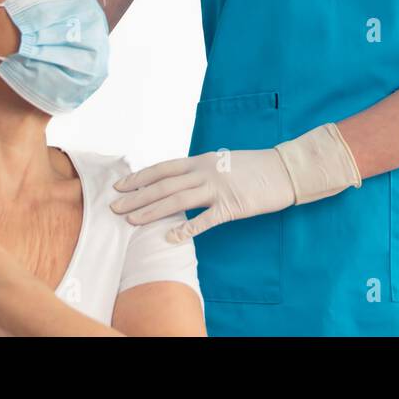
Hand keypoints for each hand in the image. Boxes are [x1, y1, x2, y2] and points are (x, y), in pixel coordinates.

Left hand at [109, 147, 296, 243]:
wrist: (284, 169)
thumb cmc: (254, 167)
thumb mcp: (223, 162)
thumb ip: (202, 170)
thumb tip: (182, 180)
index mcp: (202, 160)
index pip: (163, 169)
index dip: (140, 177)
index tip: (120, 186)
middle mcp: (205, 171)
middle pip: (163, 186)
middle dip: (137, 197)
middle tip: (114, 208)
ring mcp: (218, 189)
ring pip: (177, 201)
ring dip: (152, 212)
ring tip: (131, 221)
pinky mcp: (232, 206)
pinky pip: (205, 220)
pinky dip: (186, 229)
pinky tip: (170, 238)